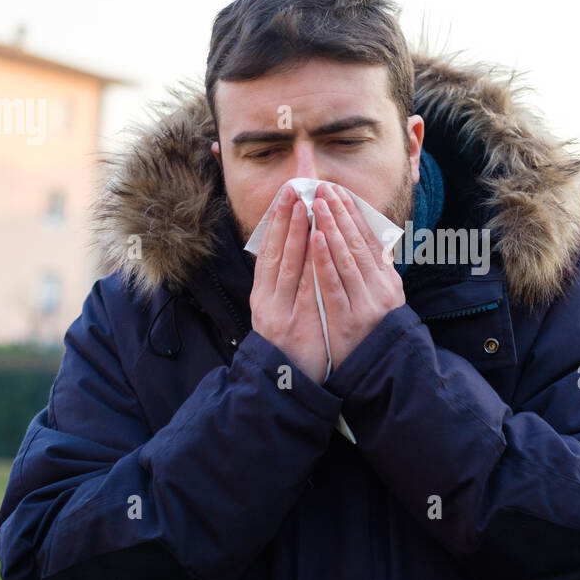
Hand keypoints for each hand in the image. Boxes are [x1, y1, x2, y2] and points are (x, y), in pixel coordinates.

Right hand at [250, 184, 328, 384]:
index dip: (277, 223)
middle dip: (286, 220)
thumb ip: (284, 288)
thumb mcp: (279, 315)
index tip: (286, 196)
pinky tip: (316, 246)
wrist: (282, 388)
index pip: (269, 252)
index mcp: (262, 296)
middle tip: (294, 190)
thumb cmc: (287, 349)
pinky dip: (310, 266)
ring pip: (289, 267)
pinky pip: (305, 291)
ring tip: (306, 208)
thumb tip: (295, 253)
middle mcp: (267, 302)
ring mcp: (281, 314)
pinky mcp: (298, 327)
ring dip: (297, 235)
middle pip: (276, 253)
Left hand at [308, 183, 405, 370]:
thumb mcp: (385, 301)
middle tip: (324, 188)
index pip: (371, 239)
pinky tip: (316, 239)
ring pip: (347, 258)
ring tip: (317, 204)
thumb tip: (377, 243)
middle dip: (340, 213)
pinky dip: (325, 259)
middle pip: (359, 243)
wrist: (384, 371)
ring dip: (332, 228)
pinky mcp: (349, 319)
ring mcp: (366, 303)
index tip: (339, 192)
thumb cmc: (378, 334)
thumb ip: (380, 273)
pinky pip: (335, 284)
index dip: (354, 214)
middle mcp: (380, 288)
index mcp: (388, 281)